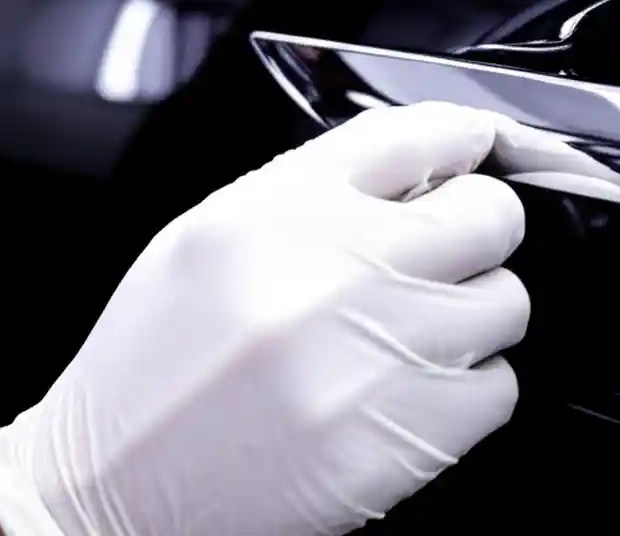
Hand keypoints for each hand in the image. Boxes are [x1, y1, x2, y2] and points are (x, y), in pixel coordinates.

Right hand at [0, 103, 527, 534]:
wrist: (113, 484)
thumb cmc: (159, 360)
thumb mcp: (217, 233)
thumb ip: (325, 189)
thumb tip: (429, 165)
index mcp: (284, 209)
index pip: (418, 135)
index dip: (465, 136)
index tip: (479, 146)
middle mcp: (341, 272)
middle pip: (491, 216)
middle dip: (477, 229)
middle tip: (444, 253)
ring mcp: (382, 357)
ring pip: (506, 303)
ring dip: (474, 313)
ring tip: (408, 333)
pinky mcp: (408, 437)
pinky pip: (496, 388)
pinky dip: (468, 388)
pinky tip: (407, 391)